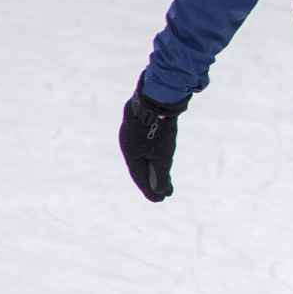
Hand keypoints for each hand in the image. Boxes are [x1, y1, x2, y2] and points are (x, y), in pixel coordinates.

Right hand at [119, 84, 187, 202]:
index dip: (150, 190)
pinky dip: (153, 152)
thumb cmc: (159, 128)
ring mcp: (133, 131)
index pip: (140, 177)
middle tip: (165, 193)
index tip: (161, 200)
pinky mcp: (141, 122)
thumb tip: (161, 193)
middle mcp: (127, 143)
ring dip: (153, 166)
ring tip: (164, 176)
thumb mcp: (163, 155)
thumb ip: (161, 175)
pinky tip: (157, 152)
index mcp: (130, 153)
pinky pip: (146, 142)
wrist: (157, 94)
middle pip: (140, 166)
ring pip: (143, 154)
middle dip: (153, 180)